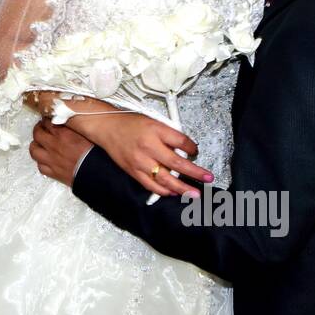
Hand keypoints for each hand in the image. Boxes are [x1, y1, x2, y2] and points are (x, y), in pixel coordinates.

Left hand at [29, 120, 92, 185]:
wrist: (98, 174)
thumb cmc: (96, 155)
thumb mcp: (88, 134)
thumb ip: (76, 127)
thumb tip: (72, 121)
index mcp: (63, 134)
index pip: (47, 121)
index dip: (47, 119)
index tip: (48, 119)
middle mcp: (54, 146)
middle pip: (37, 133)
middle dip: (38, 129)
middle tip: (41, 128)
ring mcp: (51, 160)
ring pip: (34, 150)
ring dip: (36, 145)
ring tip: (39, 143)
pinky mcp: (53, 173)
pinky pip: (40, 166)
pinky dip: (41, 162)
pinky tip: (45, 160)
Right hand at [69, 109, 207, 197]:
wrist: (107, 128)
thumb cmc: (130, 124)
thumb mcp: (153, 121)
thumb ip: (169, 135)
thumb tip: (184, 149)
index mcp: (156, 130)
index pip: (181, 141)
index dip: (192, 148)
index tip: (196, 151)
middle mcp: (148, 146)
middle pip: (177, 164)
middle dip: (195, 173)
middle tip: (207, 178)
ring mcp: (140, 161)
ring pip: (165, 179)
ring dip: (182, 188)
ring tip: (194, 193)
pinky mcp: (133, 172)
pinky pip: (151, 185)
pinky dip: (164, 191)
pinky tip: (173, 193)